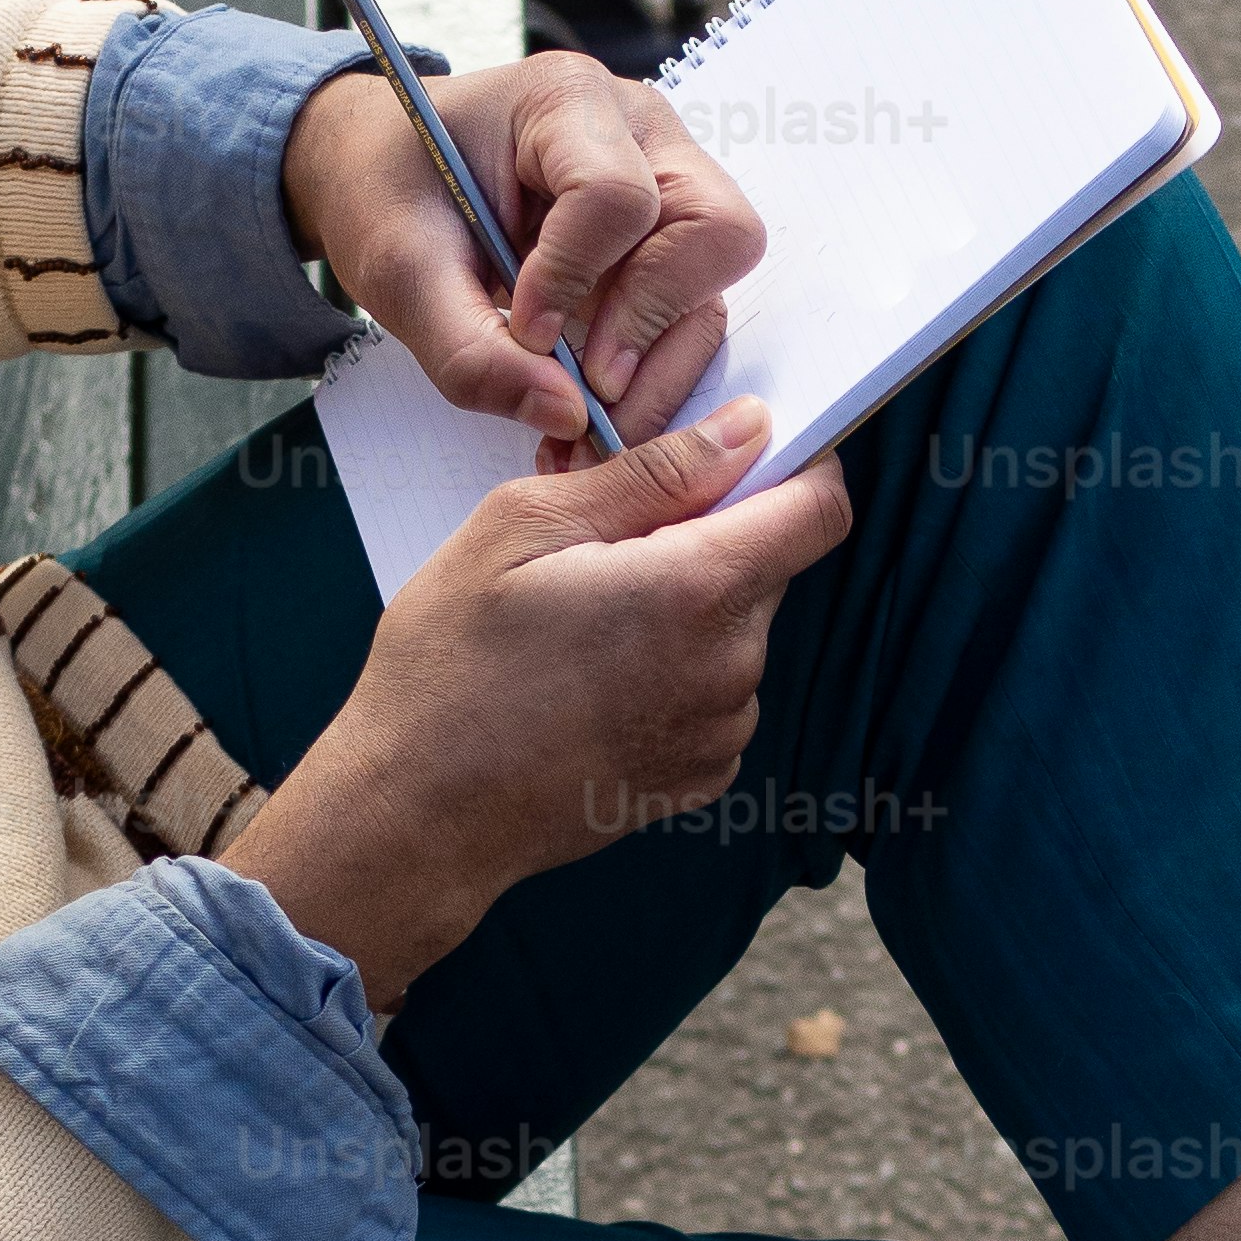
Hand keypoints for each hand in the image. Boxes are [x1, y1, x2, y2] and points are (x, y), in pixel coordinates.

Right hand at [222, 400, 850, 1008]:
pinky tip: (592, 686)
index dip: (793, 470)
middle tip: (601, 550)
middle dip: (704, 541)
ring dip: (684, 613)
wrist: (420, 812)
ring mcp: (720, 730)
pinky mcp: (700, 776)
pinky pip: (713, 697)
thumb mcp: (526, 526)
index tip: (735, 461)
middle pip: (766, 569)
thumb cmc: (451, 662)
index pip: (820, 511)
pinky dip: (672, 677)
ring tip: (581, 629)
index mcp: (697, 590)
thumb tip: (747, 429)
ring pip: (736, 633)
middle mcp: (732, 666)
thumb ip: (652, 472)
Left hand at [282, 48, 764, 451]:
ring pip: (716, 285)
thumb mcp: (400, 274)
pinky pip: (695, 315)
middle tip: (589, 391)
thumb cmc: (391, 193)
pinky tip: (589, 411)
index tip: (524, 332)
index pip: (615, 194)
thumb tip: (569, 417)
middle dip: (653, 325)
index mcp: (564, 100)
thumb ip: (472, 353)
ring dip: (658, 368)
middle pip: (714, 230)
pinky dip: (652, 376)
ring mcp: (668, 185)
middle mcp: (641, 132)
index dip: (574, 278)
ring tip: (582, 426)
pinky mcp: (671, 242)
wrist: (390, 175)